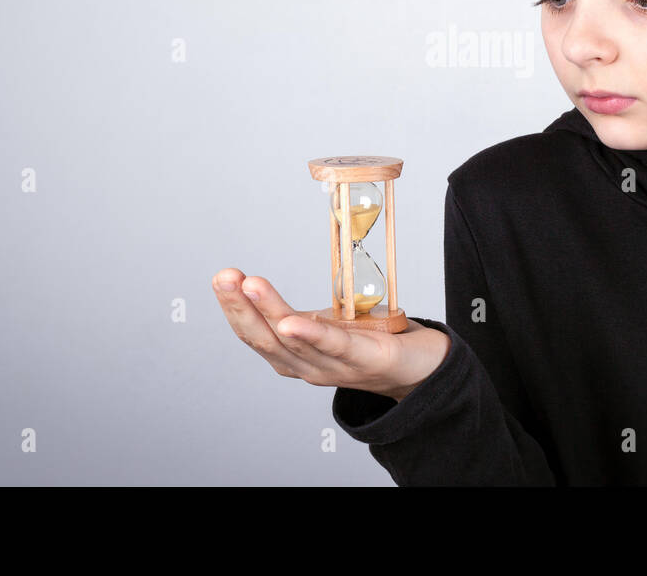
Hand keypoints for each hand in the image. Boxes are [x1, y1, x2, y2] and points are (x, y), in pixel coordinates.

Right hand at [211, 268, 449, 401]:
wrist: (423, 369)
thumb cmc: (373, 342)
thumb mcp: (329, 326)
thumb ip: (305, 316)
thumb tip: (277, 283)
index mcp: (297, 356)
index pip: (255, 333)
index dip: (235, 308)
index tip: (223, 278)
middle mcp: (309, 367)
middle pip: (266, 339)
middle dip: (239, 307)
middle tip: (224, 277)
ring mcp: (336, 368)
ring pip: (294, 341)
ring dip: (268, 311)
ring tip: (250, 285)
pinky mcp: (368, 361)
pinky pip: (335, 348)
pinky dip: (311, 335)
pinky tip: (291, 322)